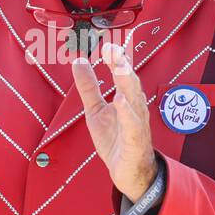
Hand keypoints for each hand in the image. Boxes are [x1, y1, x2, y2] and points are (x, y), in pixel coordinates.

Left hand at [72, 41, 156, 199]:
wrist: (129, 172)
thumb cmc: (116, 140)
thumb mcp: (95, 111)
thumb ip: (88, 87)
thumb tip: (78, 61)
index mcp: (126, 98)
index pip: (122, 72)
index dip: (116, 57)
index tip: (106, 41)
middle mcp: (134, 107)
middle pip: (130, 82)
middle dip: (122, 64)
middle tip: (112, 47)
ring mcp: (137, 124)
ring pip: (134, 100)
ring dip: (127, 83)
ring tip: (119, 67)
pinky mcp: (135, 141)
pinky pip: (132, 126)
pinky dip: (128, 113)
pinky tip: (121, 102)